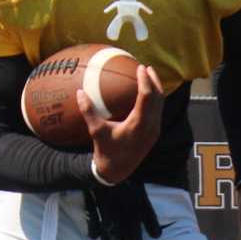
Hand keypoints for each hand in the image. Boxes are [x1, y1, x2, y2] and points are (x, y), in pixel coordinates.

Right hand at [76, 64, 162, 184]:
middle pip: (158, 98)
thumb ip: (89, 112)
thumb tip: (79, 92)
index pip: (147, 96)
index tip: (141, 67)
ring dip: (156, 89)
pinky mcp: (154, 133)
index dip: (145, 80)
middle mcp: (151, 126)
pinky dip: (155, 99)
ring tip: (149, 76)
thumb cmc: (106, 151)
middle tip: (147, 67)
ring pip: (161, 105)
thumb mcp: (96, 131)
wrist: (117, 171)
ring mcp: (154, 130)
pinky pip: (158, 111)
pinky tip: (147, 93)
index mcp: (139, 124)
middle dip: (154, 81)